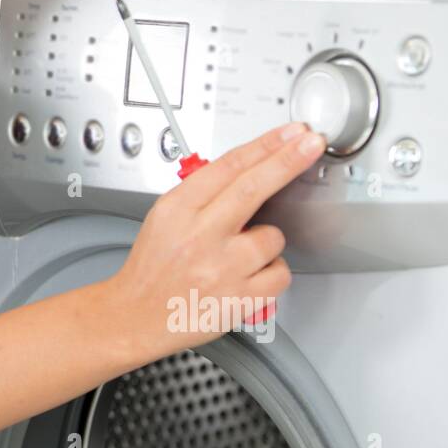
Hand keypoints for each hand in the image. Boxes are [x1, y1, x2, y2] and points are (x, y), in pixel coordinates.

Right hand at [103, 121, 326, 362]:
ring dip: (266, 242)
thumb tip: (251, 169)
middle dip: (288, 160)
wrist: (136, 314)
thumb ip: (202, 193)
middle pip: (254, 187)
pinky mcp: (239, 299)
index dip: (266, 145)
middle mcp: (199, 236)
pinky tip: (248, 276)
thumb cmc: (153, 267)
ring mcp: (221, 268)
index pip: (228, 166)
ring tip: (239, 254)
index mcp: (177, 209)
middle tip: (311, 143)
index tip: (290, 133)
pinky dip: (271, 273)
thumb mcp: (164, 216)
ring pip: (273, 237)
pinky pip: (280, 274)